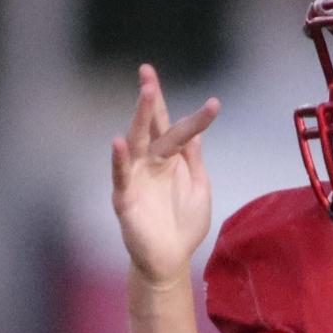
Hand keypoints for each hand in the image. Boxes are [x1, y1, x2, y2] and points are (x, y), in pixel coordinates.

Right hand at [111, 64, 219, 284]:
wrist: (171, 260)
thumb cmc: (184, 225)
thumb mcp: (198, 187)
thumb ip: (194, 160)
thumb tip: (195, 132)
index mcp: (170, 160)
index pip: (177, 130)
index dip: (194, 116)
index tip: (215, 102)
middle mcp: (150, 163)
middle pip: (151, 126)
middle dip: (150, 100)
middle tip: (148, 72)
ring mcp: (136, 178)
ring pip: (136, 142)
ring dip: (139, 118)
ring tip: (145, 93)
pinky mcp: (125, 198)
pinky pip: (120, 176)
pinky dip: (119, 160)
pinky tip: (117, 141)